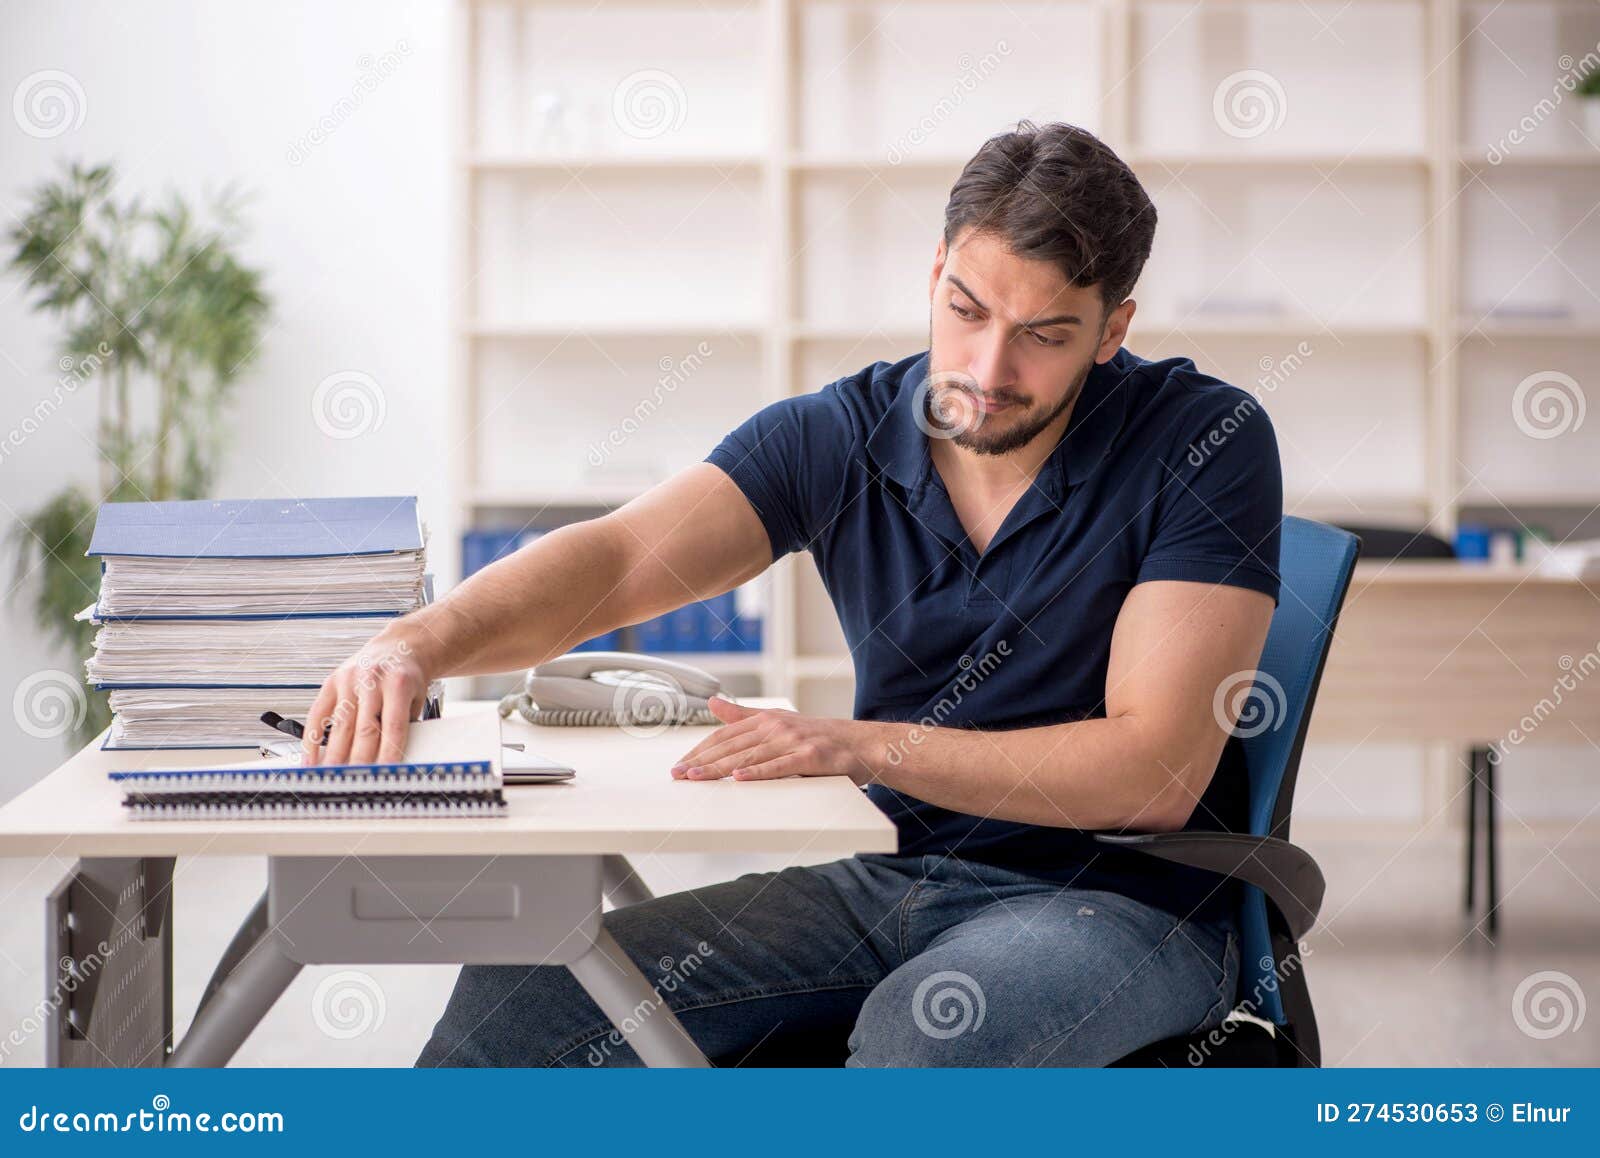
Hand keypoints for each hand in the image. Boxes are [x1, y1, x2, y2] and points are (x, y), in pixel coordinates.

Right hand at [304, 630, 431, 765]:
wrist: (398, 647)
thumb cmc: (407, 679)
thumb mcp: (416, 699)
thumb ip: (404, 726)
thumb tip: (390, 764)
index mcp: (398, 684)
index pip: (393, 726)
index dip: (388, 754)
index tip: (383, 776)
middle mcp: (371, 680)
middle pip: (365, 729)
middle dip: (360, 761)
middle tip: (355, 783)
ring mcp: (348, 680)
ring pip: (340, 725)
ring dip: (335, 755)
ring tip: (332, 777)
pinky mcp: (331, 682)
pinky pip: (317, 715)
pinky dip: (312, 740)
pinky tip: (311, 760)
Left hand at [671, 696, 879, 784]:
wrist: (860, 744)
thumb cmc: (818, 736)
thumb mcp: (778, 721)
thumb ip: (742, 715)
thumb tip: (712, 703)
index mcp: (766, 719)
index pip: (724, 735)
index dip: (700, 749)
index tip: (680, 764)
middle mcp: (776, 726)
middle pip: (731, 746)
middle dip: (701, 761)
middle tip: (679, 775)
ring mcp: (793, 741)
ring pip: (749, 756)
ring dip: (719, 768)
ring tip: (697, 778)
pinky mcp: (809, 757)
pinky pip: (779, 766)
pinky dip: (758, 772)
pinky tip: (739, 778)